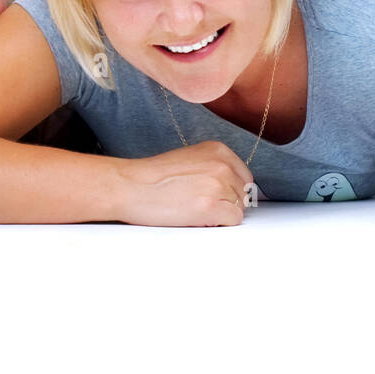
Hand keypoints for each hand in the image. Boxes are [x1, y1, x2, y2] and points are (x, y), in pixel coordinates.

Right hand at [115, 141, 255, 226]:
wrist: (130, 186)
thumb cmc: (153, 176)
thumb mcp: (190, 158)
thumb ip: (214, 167)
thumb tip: (233, 187)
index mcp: (218, 150)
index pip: (244, 176)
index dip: (231, 190)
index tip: (215, 196)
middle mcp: (222, 165)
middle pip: (243, 193)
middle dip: (226, 203)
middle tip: (199, 204)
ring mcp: (218, 185)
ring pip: (239, 208)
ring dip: (221, 214)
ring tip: (194, 210)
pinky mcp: (211, 206)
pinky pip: (233, 220)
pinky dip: (219, 224)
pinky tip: (197, 218)